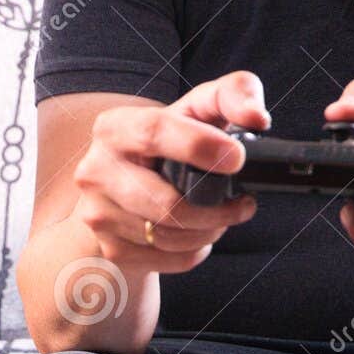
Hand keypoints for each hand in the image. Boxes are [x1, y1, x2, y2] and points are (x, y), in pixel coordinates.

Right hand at [73, 72, 267, 274]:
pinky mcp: (110, 247)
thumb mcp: (196, 109)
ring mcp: (99, 214)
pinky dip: (193, 251)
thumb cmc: (168, 144)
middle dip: (215, 210)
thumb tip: (256, 117)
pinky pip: (166, 259)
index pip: (155, 132)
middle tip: (243, 205)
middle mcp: (96, 171)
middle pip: (165, 203)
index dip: (198, 146)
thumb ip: (233, 94)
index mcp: (114, 128)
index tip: (237, 159)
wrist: (120, 191)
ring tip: (221, 218)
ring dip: (209, 232)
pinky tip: (198, 235)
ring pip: (168, 236)